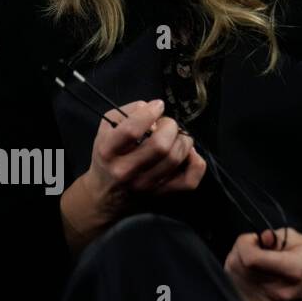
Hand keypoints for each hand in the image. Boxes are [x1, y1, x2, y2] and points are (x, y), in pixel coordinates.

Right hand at [84, 99, 206, 211]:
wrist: (106, 194)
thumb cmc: (107, 157)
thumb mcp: (106, 130)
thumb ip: (127, 113)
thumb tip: (152, 109)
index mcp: (108, 152)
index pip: (131, 130)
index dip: (150, 113)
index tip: (157, 106)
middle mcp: (125, 171)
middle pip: (160, 145)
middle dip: (170, 126)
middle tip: (166, 124)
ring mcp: (146, 185)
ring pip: (176, 158)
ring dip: (183, 140)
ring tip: (176, 136)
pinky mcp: (163, 194)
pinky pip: (190, 180)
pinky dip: (195, 162)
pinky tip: (187, 153)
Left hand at [224, 228, 301, 300]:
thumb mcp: (298, 240)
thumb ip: (277, 236)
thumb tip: (261, 237)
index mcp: (292, 271)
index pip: (251, 259)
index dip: (245, 243)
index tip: (254, 238)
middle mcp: (277, 290)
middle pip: (238, 265)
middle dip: (240, 249)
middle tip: (254, 246)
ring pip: (231, 273)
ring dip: (237, 260)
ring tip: (253, 257)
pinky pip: (232, 283)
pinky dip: (236, 272)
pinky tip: (250, 269)